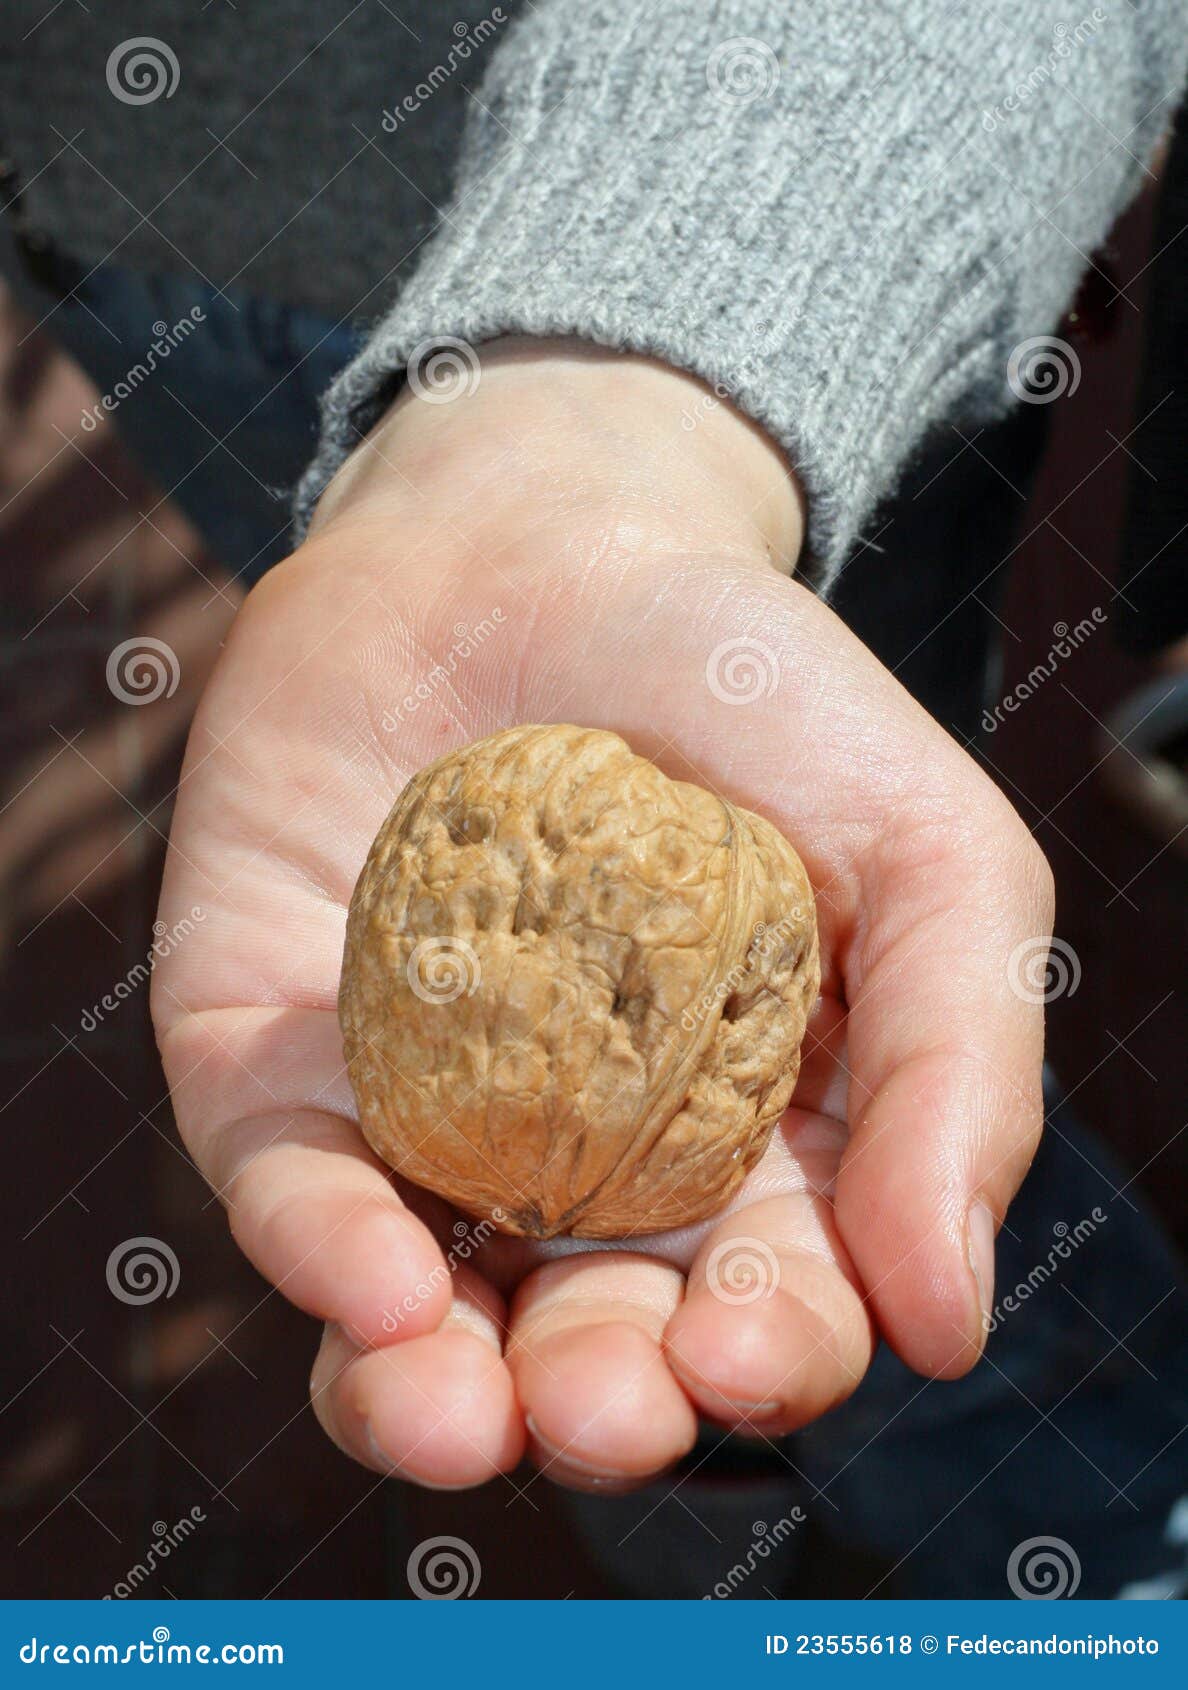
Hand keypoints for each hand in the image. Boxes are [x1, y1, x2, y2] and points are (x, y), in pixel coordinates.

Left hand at [152, 340, 1051, 1491]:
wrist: (549, 533)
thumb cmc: (756, 698)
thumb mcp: (926, 853)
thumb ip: (956, 1070)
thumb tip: (944, 1324)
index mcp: (739, 1142)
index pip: (759, 1299)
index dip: (766, 1352)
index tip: (756, 1348)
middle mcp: (570, 1157)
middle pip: (580, 1335)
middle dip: (598, 1400)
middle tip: (610, 1401)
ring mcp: (414, 1108)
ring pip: (413, 1311)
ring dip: (428, 1394)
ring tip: (454, 1417)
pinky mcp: (275, 1045)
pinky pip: (284, 1171)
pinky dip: (315, 1236)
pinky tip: (371, 1280)